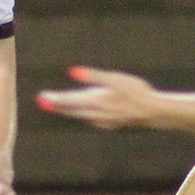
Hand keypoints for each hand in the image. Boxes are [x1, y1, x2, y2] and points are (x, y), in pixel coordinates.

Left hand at [34, 66, 159, 129]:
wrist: (152, 111)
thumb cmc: (135, 91)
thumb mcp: (114, 78)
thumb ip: (93, 75)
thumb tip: (72, 71)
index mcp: (94, 101)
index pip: (68, 100)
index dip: (54, 99)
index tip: (42, 97)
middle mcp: (95, 113)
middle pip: (71, 110)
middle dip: (57, 106)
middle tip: (44, 102)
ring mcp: (102, 120)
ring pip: (80, 116)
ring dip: (68, 111)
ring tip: (58, 107)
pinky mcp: (110, 123)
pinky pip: (90, 119)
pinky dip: (81, 115)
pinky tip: (82, 113)